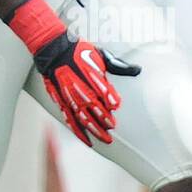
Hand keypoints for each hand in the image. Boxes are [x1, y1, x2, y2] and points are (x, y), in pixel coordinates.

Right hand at [33, 30, 139, 145]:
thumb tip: (137, 70)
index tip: (116, 106)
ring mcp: (70, 97)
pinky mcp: (62, 102)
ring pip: (83, 118)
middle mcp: (81, 88)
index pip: (104, 90)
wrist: (54, 50)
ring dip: (95, 129)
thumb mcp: (101, 55)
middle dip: (105, 120)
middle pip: (94, 108)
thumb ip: (119, 66)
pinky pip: (70, 120)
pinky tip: (87, 140)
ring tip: (104, 138)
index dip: (111, 99)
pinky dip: (79, 132)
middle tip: (112, 128)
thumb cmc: (78, 52)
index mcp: (91, 76)